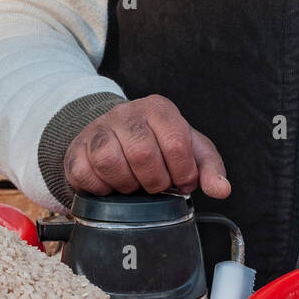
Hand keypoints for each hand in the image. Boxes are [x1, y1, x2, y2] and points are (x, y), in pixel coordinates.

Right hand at [64, 95, 229, 199]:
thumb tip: (222, 189)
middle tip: (157, 186)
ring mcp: (98, 129)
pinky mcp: (76, 149)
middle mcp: (126, 113)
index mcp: (159, 109)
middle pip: (142, 152)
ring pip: (109, 160)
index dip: (182, 172)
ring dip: (127, 184)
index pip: (175, 142)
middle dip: (155, 181)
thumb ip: (210, 169)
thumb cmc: (158, 145)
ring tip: (134, 185)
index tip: (182, 182)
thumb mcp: (190, 151)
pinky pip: (84, 173)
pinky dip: (101, 188)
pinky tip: (111, 186)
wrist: (116, 137)